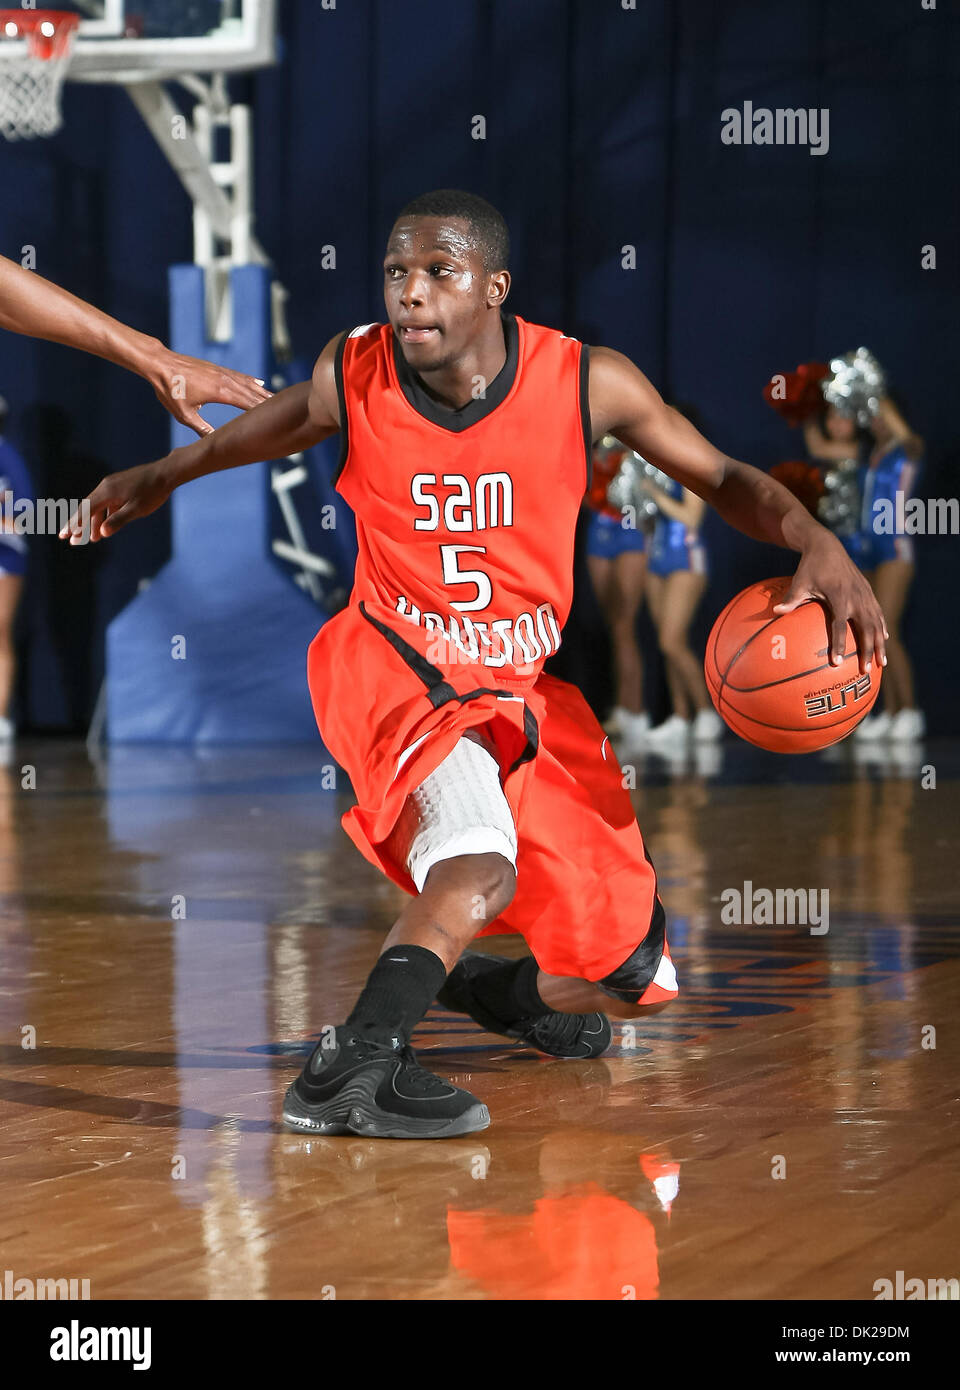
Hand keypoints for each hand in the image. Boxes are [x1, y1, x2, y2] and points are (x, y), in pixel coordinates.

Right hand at [58, 458, 176, 543]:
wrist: (166, 473)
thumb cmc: (153, 492)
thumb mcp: (137, 509)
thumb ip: (118, 520)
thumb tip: (102, 532)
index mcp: (107, 492)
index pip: (85, 510)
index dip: (74, 524)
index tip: (64, 535)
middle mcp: (105, 486)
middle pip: (87, 508)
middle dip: (79, 525)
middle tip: (72, 541)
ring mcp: (112, 484)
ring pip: (98, 506)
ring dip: (94, 522)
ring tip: (92, 539)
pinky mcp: (119, 485)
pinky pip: (106, 502)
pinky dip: (104, 514)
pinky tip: (105, 526)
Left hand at [146, 349, 271, 434]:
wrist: (160, 364)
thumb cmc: (170, 390)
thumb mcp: (184, 415)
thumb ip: (202, 429)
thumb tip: (216, 443)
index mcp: (220, 392)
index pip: (248, 403)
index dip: (263, 411)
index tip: (276, 419)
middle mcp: (225, 380)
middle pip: (252, 393)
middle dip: (268, 402)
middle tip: (286, 411)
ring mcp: (222, 372)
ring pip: (248, 383)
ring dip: (262, 391)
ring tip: (276, 399)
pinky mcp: (217, 368)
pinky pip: (239, 375)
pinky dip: (251, 380)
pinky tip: (258, 382)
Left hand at [774, 535, 887, 673]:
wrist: (828, 546)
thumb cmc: (810, 567)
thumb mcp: (799, 582)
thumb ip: (791, 599)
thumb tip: (775, 612)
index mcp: (838, 596)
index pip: (839, 625)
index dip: (838, 644)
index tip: (836, 662)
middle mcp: (856, 597)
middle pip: (865, 628)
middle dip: (867, 650)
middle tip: (865, 670)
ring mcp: (865, 595)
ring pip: (877, 623)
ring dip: (880, 643)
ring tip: (881, 663)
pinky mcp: (869, 592)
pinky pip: (879, 613)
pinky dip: (882, 627)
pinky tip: (884, 640)